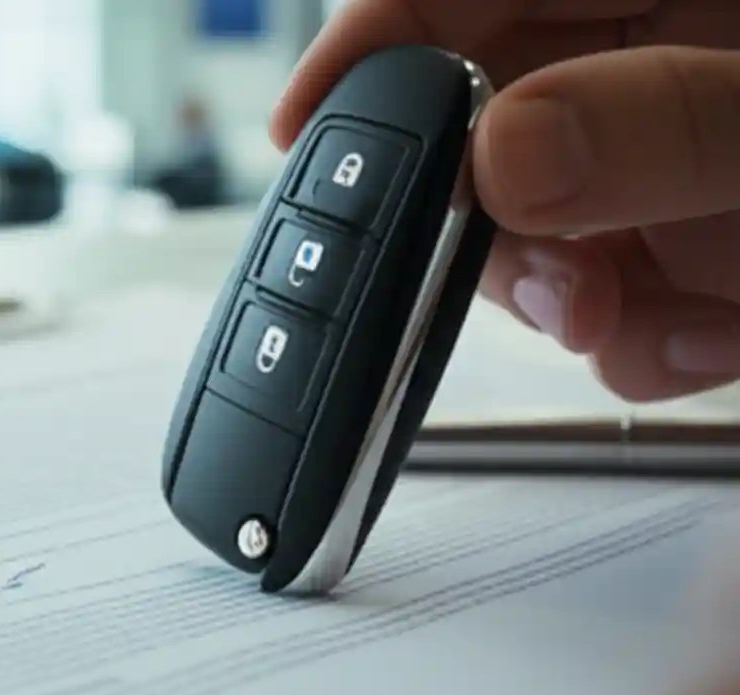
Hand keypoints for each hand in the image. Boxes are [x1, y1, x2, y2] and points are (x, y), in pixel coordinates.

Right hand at [271, 0, 739, 402]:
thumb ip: (663, 125)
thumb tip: (500, 159)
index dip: (368, 45)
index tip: (301, 130)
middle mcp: (635, 67)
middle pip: (467, 129)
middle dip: (473, 223)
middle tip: (526, 276)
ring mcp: (644, 163)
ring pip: (516, 232)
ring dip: (560, 303)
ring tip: (643, 321)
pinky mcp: (665, 242)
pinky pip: (594, 300)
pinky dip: (632, 344)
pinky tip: (704, 334)